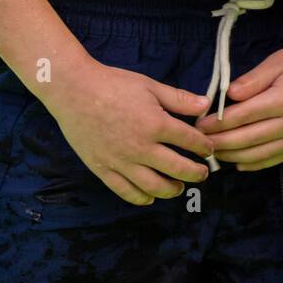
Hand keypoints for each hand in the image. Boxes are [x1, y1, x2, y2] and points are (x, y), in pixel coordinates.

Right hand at [47, 60, 217, 205]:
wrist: (74, 90)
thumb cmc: (112, 84)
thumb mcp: (149, 86)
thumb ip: (178, 99)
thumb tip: (206, 105)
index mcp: (156, 124)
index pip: (190, 141)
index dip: (204, 147)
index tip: (209, 149)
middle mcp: (141, 147)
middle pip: (178, 168)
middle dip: (195, 173)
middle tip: (202, 174)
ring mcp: (122, 162)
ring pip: (154, 187)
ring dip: (172, 189)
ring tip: (179, 187)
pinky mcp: (103, 169)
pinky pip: (126, 192)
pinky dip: (142, 198)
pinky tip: (150, 197)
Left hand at [193, 34, 282, 171]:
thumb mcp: (278, 61)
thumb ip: (252, 80)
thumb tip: (228, 95)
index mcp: (282, 100)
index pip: (241, 117)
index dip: (217, 123)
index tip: (199, 124)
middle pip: (247, 140)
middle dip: (220, 143)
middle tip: (199, 143)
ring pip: (260, 155)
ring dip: (234, 157)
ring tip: (214, 154)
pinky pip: (277, 159)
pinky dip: (256, 164)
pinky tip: (240, 164)